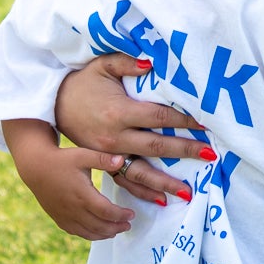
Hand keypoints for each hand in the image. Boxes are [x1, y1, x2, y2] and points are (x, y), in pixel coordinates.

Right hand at [4, 119, 170, 239]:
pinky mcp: (59, 218)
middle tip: (128, 224)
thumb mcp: (83, 155)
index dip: (120, 215)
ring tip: (117, 230)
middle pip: (99, 226)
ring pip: (89, 232)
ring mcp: (65, 216)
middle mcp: (74, 209)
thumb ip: (103, 159)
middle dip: (116, 227)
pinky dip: (90, 235)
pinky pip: (77, 232)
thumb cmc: (61, 159)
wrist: (36, 167)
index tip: (131, 214)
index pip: (106, 211)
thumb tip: (122, 160)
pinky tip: (98, 232)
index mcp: (82, 194)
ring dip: (105, 234)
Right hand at [53, 52, 211, 203]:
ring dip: (166, 183)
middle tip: (210, 155)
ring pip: (142, 172)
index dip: (183, 121)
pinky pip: (125, 182)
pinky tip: (160, 200)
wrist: (53, 105)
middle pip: (156, 147)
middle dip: (184, 151)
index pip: (158, 117)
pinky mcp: (104, 164)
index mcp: (118, 112)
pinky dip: (143, 192)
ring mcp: (108, 155)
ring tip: (189, 192)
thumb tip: (151, 63)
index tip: (205, 124)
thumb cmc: (83, 82)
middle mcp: (114, 138)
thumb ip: (127, 63)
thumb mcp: (102, 66)